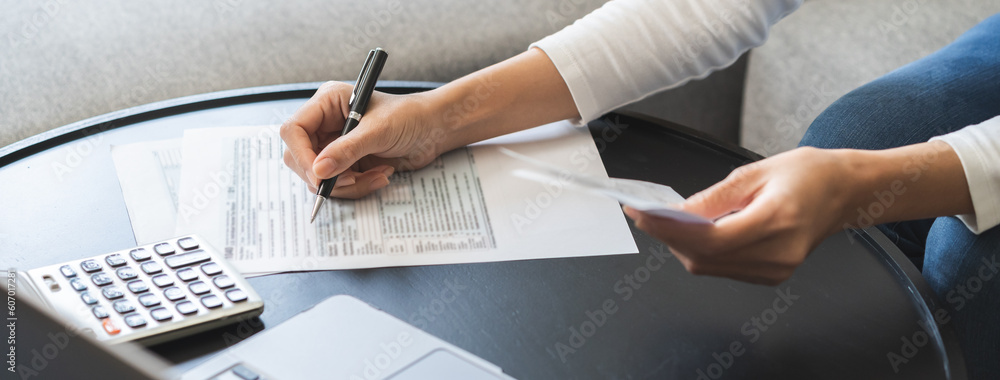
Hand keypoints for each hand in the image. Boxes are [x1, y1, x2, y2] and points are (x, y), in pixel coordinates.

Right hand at [279, 81, 446, 198]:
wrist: (433, 130)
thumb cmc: (409, 117)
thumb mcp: (379, 131)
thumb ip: (347, 150)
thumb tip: (319, 170)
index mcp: (327, 103)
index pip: (294, 130)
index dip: (301, 155)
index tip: (319, 175)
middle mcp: (326, 124)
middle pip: (301, 159)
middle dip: (326, 175)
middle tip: (353, 178)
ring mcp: (335, 146)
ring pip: (320, 177)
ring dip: (348, 184)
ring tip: (378, 175)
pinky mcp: (347, 164)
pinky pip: (339, 185)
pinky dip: (358, 186)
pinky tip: (381, 175)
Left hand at [623, 147, 854, 284]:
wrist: (843, 191)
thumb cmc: (808, 175)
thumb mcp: (756, 171)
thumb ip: (713, 197)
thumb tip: (676, 211)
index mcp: (777, 220)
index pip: (709, 238)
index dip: (668, 229)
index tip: (641, 215)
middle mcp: (778, 253)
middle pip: (704, 257)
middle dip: (668, 236)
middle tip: (644, 214)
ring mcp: (776, 270)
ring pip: (709, 266)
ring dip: (681, 245)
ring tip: (663, 221)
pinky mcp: (771, 275)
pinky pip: (723, 268)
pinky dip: (701, 251)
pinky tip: (692, 232)